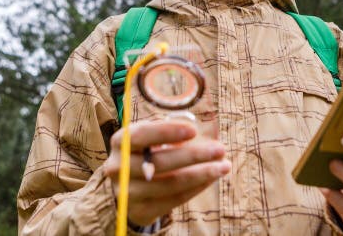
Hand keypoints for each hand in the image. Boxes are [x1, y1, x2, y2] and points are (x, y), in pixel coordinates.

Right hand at [102, 120, 229, 226]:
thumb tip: (192, 132)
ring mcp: (128, 192)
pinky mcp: (140, 211)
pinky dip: (196, 188)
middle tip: (220, 149)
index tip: (194, 130)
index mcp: (120, 142)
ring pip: (171, 183)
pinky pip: (174, 200)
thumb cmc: (145, 152)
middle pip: (159, 162)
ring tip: (224, 166)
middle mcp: (118, 168)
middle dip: (194, 155)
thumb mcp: (150, 138)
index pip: (141, 135)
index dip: (167, 131)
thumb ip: (168, 132)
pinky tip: (211, 178)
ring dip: (202, 174)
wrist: (125, 187)